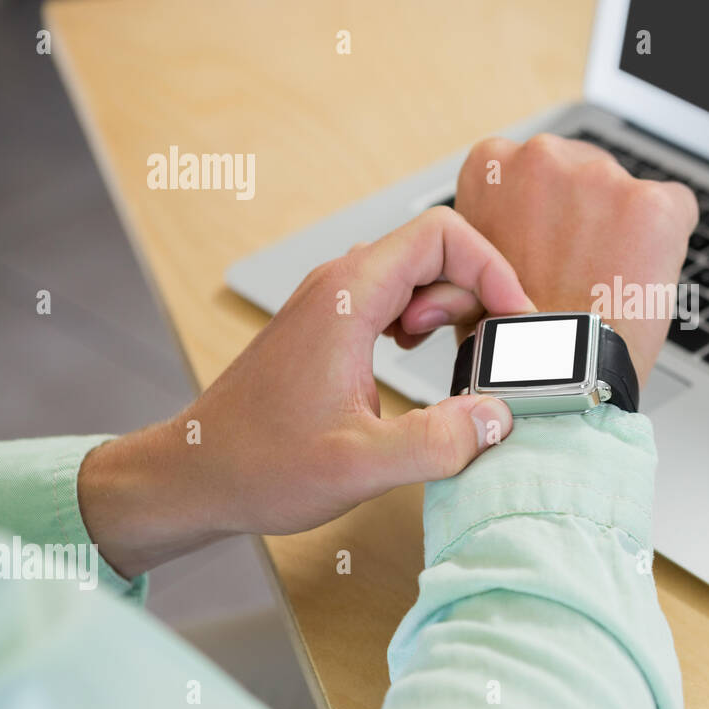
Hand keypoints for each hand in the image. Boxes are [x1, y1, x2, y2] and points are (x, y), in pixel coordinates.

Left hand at [78, 207, 533, 578]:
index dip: (491, 268)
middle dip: (478, 293)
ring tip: (455, 361)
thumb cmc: (258, 465)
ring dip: (453, 310)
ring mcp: (333, 304)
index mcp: (348, 298)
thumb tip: (497, 418)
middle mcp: (340, 286)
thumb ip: (437, 443)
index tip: (515, 320)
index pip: (441, 234)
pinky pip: (395, 299)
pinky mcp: (330, 328)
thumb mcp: (359, 466)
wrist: (193, 474)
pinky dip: (426, 322)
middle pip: (435, 250)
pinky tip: (421, 362)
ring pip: (417, 274)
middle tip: (486, 351)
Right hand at [453, 134, 697, 383]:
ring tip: (610, 281)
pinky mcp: (654, 204)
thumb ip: (490, 233)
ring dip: (626, 229)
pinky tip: (643, 278)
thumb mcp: (472, 269)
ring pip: (630, 193)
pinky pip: (677, 209)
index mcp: (492, 166)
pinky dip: (668, 242)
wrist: (553, 376)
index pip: (536, 167)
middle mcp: (544, 158)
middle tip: (582, 269)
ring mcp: (602, 178)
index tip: (552, 243)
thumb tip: (493, 242)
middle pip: (586, 172)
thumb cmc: (510, 336)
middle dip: (590, 215)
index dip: (550, 212)